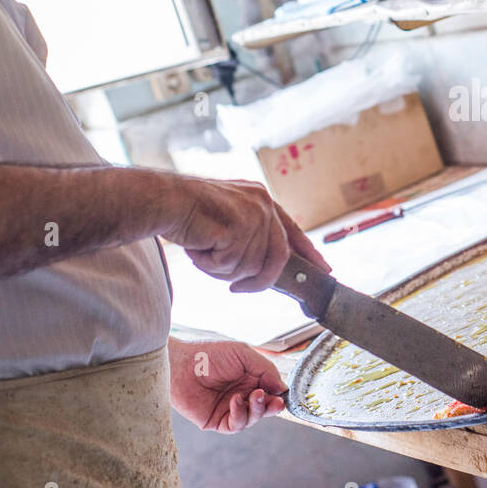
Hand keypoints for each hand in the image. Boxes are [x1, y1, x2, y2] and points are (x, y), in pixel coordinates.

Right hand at [163, 175, 330, 291]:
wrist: (161, 200)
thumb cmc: (187, 213)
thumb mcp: (227, 219)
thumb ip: (249, 235)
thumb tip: (263, 266)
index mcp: (261, 198)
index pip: (292, 231)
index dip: (309, 253)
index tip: (325, 269)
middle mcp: (262, 204)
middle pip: (274, 259)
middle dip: (255, 281)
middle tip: (235, 289)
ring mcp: (252, 214)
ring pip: (249, 267)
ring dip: (221, 268)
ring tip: (203, 248)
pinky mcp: (238, 225)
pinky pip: (230, 266)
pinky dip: (210, 265)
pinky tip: (199, 246)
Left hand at [169, 338, 287, 432]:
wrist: (180, 364)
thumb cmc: (209, 354)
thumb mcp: (244, 354)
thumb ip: (266, 369)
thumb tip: (283, 388)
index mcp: (250, 379)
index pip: (271, 391)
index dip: (279, 394)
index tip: (283, 394)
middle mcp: (242, 395)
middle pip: (265, 408)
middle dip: (272, 406)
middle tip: (275, 402)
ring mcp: (230, 409)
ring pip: (253, 418)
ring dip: (257, 409)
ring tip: (253, 396)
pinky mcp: (217, 421)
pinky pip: (235, 425)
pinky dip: (240, 415)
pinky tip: (236, 401)